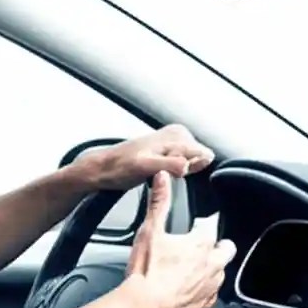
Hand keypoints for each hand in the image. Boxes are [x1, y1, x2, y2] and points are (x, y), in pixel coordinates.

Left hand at [79, 124, 214, 190]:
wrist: (104, 168)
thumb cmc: (120, 167)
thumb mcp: (146, 167)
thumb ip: (170, 164)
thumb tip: (189, 164)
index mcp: (177, 134)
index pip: (203, 155)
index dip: (189, 169)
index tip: (171, 172)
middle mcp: (178, 134)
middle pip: (199, 160)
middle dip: (184, 170)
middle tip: (161, 172)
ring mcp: (174, 143)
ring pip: (192, 164)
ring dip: (177, 172)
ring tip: (157, 171)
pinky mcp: (169, 152)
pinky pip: (183, 165)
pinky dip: (174, 172)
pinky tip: (158, 172)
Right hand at [121, 171, 235, 307]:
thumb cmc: (147, 272)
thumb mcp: (150, 231)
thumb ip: (159, 203)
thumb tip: (163, 178)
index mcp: (201, 243)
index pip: (211, 224)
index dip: (203, 221)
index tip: (198, 222)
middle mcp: (212, 264)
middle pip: (225, 248)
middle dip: (217, 244)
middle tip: (200, 244)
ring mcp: (210, 286)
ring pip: (220, 271)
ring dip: (211, 267)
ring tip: (192, 267)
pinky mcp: (204, 304)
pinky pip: (211, 294)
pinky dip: (203, 289)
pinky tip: (189, 288)